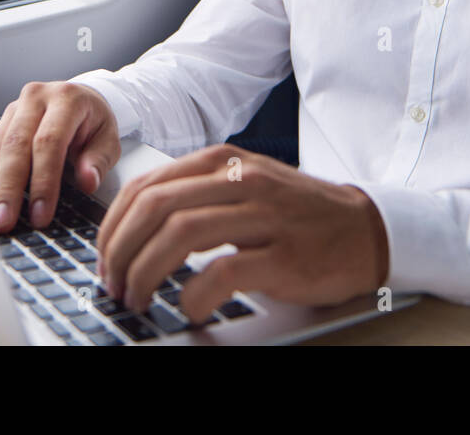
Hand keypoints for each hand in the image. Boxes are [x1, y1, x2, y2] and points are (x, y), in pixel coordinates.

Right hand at [0, 81, 120, 231]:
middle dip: (8, 188)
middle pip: (14, 146)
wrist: (80, 99)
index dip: (44, 180)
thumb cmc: (94, 122)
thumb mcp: (109, 139)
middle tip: (4, 222)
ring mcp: (11, 111)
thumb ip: (98, 161)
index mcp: (65, 99)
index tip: (41, 214)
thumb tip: (87, 182)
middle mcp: (34, 100)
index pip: (49, 141)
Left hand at [96, 143, 388, 322]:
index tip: (104, 256)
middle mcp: (238, 181)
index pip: (146, 185)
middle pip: (154, 207)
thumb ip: (195, 195)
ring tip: (137, 298)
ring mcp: (262, 216)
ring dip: (145, 272)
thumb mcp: (244, 185)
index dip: (113, 225)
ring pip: (178, 235)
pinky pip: (221, 272)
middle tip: (112, 283)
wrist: (365, 228)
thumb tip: (133, 227)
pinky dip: (193, 294)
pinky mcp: (282, 254)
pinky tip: (188, 308)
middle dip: (119, 250)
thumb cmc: (298, 213)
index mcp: (221, 162)